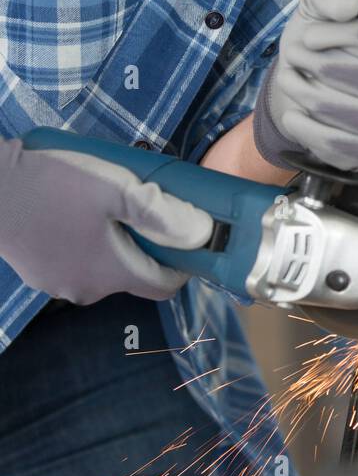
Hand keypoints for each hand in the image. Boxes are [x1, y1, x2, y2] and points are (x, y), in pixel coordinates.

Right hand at [0, 140, 213, 303]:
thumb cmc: (54, 185)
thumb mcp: (118, 189)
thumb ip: (164, 214)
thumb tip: (203, 234)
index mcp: (112, 274)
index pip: (164, 285)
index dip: (184, 264)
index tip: (188, 236)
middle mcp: (87, 289)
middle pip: (133, 273)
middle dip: (148, 244)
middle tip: (148, 206)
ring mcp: (57, 283)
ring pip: (103, 265)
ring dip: (115, 240)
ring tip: (109, 202)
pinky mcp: (35, 270)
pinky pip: (75, 258)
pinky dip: (86, 240)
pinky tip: (75, 209)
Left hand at [253, 0, 357, 171]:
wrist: (308, 80)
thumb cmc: (321, 36)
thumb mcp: (322, 2)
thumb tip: (345, 4)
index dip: (352, 37)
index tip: (310, 34)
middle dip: (328, 68)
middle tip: (293, 54)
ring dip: (318, 100)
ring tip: (287, 80)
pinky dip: (318, 136)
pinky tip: (293, 116)